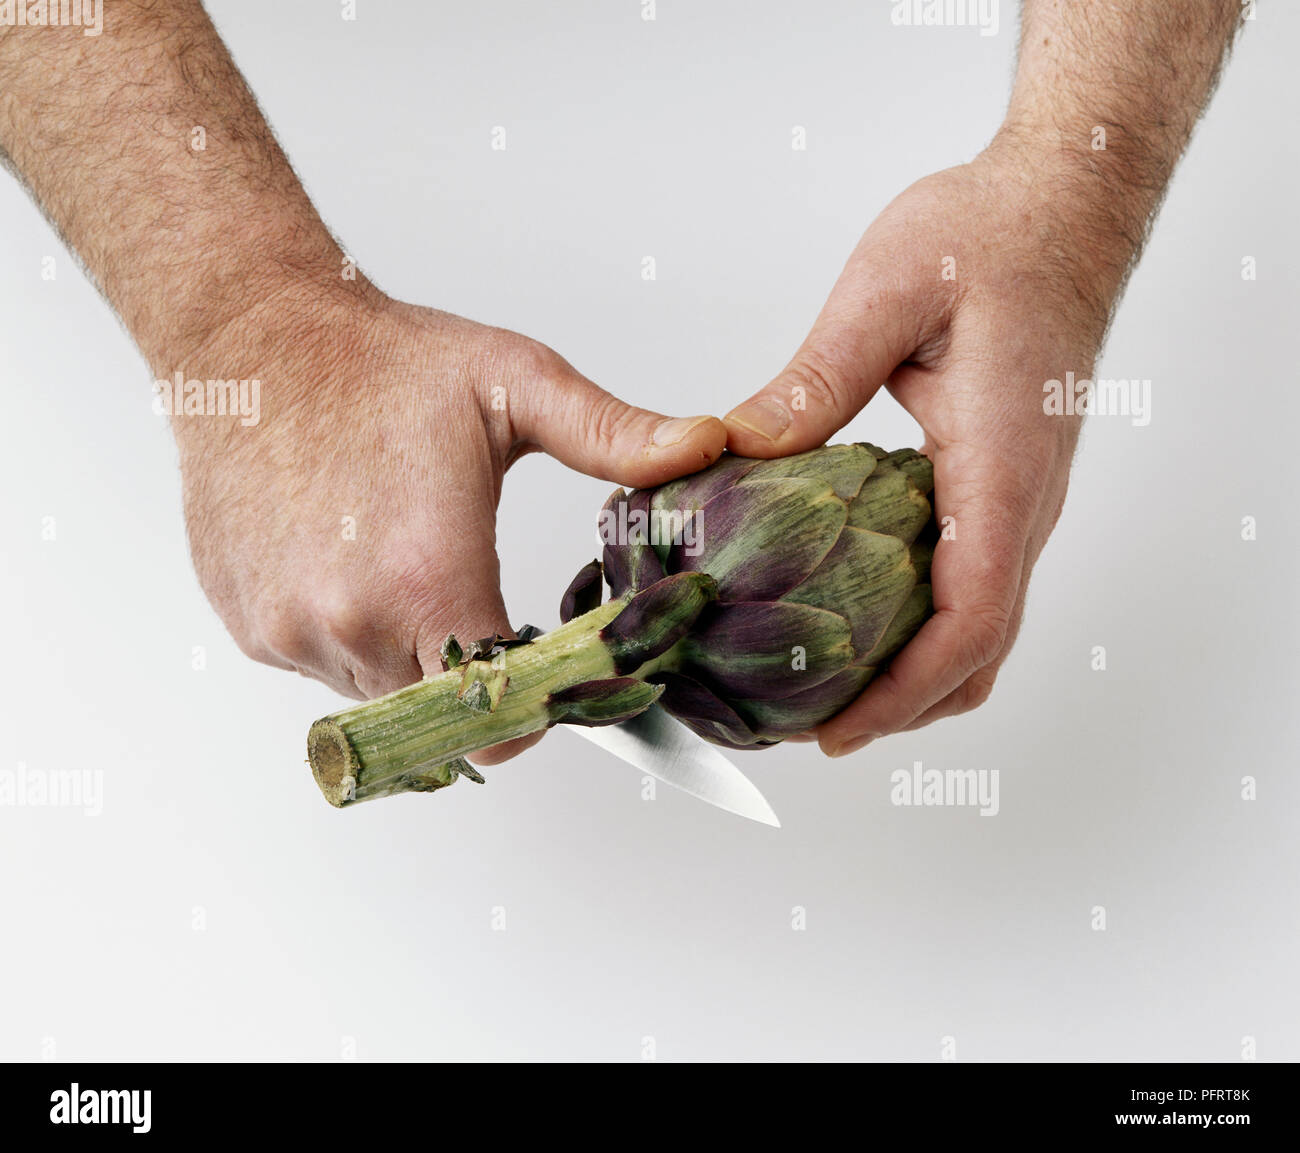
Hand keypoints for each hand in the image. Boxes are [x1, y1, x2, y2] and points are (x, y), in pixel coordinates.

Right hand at [170, 287, 724, 762]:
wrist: (251, 337)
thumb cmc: (384, 360)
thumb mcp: (516, 385)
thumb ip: (616, 436)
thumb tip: (708, 446)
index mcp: (427, 579)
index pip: (503, 718)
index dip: (539, 700)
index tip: (552, 663)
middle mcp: (351, 624)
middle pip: (445, 714)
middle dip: (481, 678)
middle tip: (488, 607)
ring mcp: (290, 632)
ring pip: (380, 696)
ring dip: (414, 658)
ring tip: (415, 570)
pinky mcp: (249, 627)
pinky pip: (323, 669)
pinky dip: (353, 639)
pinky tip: (357, 563)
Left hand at [724, 146, 1121, 755]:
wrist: (1064, 202)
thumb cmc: (991, 235)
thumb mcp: (887, 293)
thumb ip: (816, 379)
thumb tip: (740, 449)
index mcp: (1002, 467)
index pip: (971, 619)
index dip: (904, 691)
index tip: (836, 732)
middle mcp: (1023, 501)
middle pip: (979, 649)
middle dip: (898, 706)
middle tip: (807, 732)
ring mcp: (1019, 498)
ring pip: (979, 625)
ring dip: (910, 676)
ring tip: (823, 694)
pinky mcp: (1001, 484)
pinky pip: (969, 582)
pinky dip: (918, 628)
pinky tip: (852, 620)